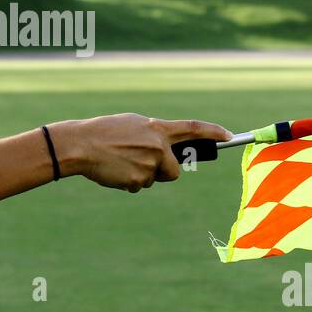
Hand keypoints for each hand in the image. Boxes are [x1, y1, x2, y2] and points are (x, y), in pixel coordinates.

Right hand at [46, 114, 231, 192]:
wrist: (81, 145)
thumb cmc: (103, 132)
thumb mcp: (132, 125)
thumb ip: (153, 134)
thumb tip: (166, 149)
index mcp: (157, 128)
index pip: (193, 128)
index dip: (213, 132)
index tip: (229, 136)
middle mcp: (158, 146)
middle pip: (174, 169)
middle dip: (163, 172)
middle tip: (142, 163)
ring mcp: (150, 164)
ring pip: (154, 179)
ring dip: (141, 175)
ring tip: (120, 162)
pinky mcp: (139, 180)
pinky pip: (139, 186)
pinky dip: (129, 182)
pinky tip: (115, 171)